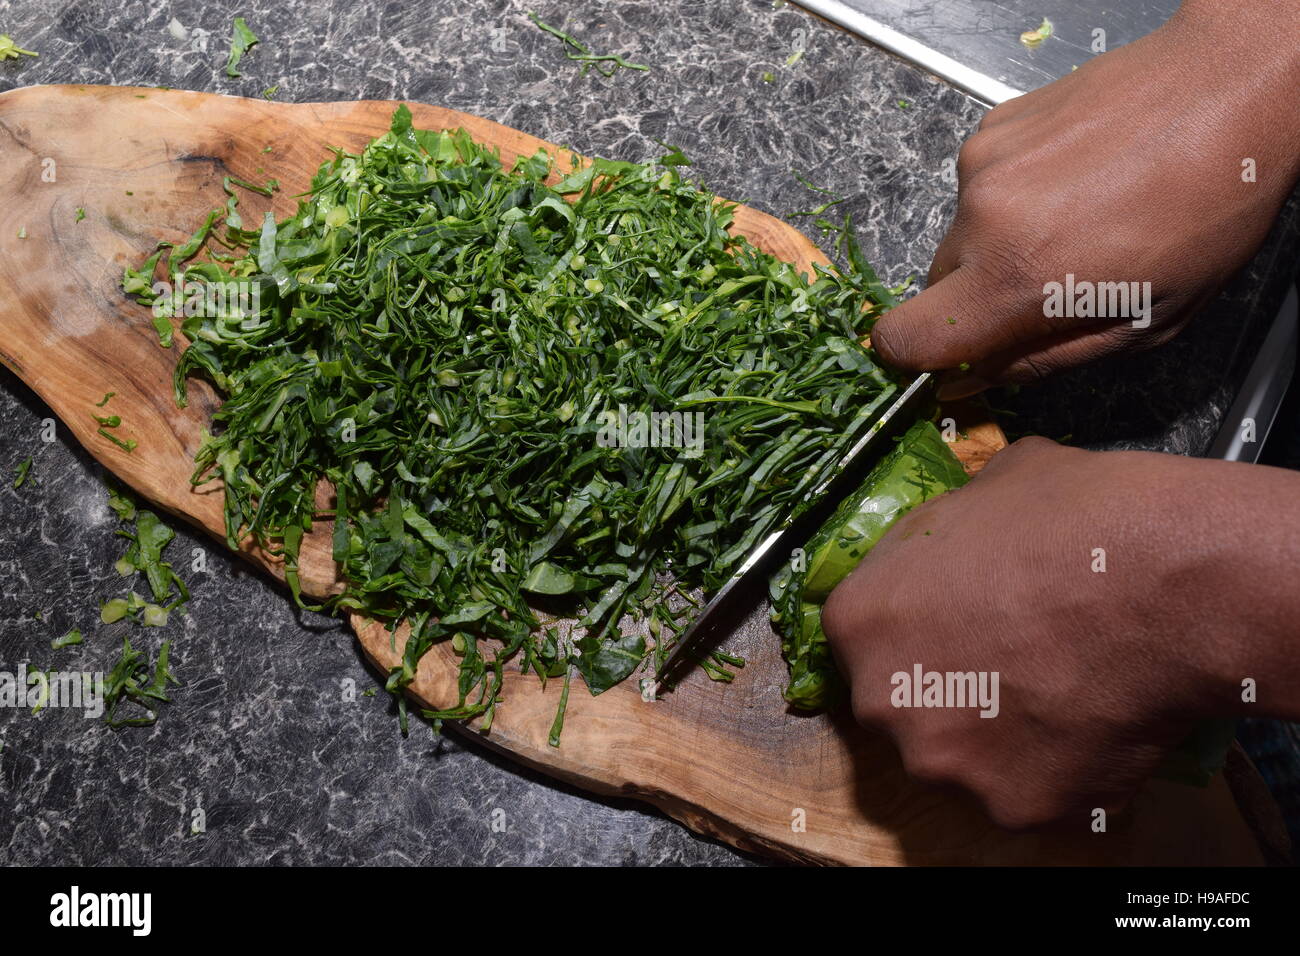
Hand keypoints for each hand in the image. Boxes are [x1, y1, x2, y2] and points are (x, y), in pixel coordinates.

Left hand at [820, 438, 1299, 828]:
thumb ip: (954, 528)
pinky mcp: (1015, 808)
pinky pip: (1034, 795)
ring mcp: (947, 764)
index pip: (868, 639)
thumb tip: (973, 526)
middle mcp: (883, 703)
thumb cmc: (1069, 518)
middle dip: (949, 692)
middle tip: (1015, 663)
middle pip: (906, 707)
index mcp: (860, 620)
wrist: (1162, 582)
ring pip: (965, 761)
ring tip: (1067, 696)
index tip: (963, 626)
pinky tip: (1102, 730)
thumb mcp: (991, 485)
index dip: (919, 632)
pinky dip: (1062, 773)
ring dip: (1001, 739)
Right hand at [870, 0, 1299, 397]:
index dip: (913, 361)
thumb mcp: (1145, 322)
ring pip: (958, 237)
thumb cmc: (1209, 207)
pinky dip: (1010, 198)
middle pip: (933, 290)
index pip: (904, 340)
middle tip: (1043, 287)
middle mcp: (983, 218)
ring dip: (997, 245)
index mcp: (1016, 278)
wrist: (1228, 88)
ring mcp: (981, 165)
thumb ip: (1043, 359)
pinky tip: (1069, 184)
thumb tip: (973, 381)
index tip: (943, 362)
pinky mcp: (991, 129)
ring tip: (1070, 223)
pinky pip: (977, 188)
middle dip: (974, 302)